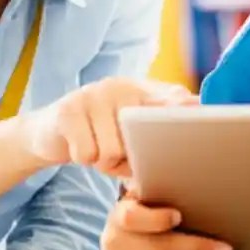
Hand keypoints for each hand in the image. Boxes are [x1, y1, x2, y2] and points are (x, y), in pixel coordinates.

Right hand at [20, 78, 195, 175]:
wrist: (49, 131)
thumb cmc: (103, 138)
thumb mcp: (132, 135)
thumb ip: (158, 139)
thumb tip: (185, 159)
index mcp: (144, 91)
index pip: (174, 98)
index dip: (187, 110)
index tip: (200, 117)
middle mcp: (121, 86)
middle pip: (143, 136)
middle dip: (134, 159)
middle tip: (123, 158)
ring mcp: (93, 94)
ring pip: (113, 151)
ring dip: (106, 163)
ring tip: (100, 152)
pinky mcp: (68, 110)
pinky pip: (87, 153)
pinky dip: (85, 160)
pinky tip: (81, 149)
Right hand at [101, 190, 233, 249]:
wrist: (121, 248)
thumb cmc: (144, 220)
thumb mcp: (145, 202)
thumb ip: (160, 192)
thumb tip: (192, 175)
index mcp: (119, 216)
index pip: (133, 218)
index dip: (156, 218)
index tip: (179, 215)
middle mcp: (115, 244)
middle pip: (159, 248)